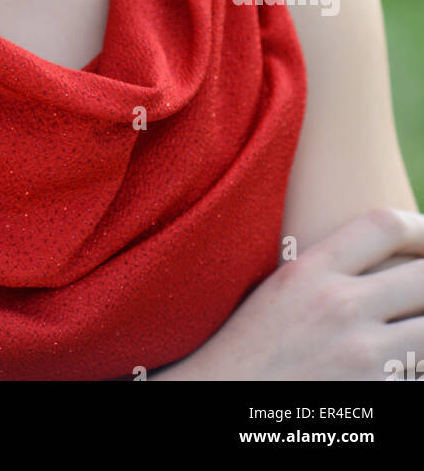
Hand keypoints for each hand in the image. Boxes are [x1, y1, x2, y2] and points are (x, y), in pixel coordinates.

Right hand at [153, 208, 423, 380]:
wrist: (222, 399)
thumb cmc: (247, 347)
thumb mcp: (279, 290)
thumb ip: (326, 269)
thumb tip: (379, 259)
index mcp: (310, 270)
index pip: (385, 226)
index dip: (423, 227)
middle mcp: (339, 307)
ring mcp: (361, 356)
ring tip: (416, 325)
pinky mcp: (375, 395)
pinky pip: (419, 372)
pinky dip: (418, 365)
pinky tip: (407, 361)